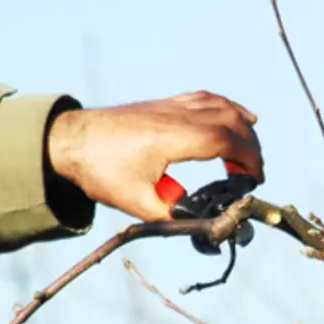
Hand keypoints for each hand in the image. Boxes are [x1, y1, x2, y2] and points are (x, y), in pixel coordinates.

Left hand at [46, 91, 263, 220]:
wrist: (69, 140)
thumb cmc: (100, 169)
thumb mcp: (138, 202)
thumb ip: (174, 214)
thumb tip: (203, 225)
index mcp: (174, 137)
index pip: (228, 140)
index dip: (249, 159)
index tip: (254, 179)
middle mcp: (178, 115)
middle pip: (232, 121)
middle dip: (251, 147)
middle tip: (251, 174)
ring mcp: (172, 106)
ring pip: (222, 106)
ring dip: (241, 127)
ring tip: (247, 153)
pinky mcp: (165, 104)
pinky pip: (206, 99)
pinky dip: (227, 108)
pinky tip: (235, 117)